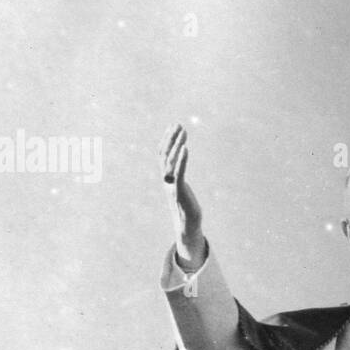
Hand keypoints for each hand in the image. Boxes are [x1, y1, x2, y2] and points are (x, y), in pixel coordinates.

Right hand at [161, 124, 205, 267]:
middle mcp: (166, 180)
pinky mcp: (179, 191)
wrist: (188, 225)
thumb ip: (179, 178)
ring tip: (183, 131)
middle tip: (178, 124)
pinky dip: (181, 159)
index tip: (172, 127)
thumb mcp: (182, 188)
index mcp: (165, 178)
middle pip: (164, 155)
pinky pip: (179, 172)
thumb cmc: (187, 207)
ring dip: (176, 144)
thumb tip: (180, 169)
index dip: (166, 140)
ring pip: (170, 161)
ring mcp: (171, 185)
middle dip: (170, 138)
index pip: (162, 155)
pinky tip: (185, 148)